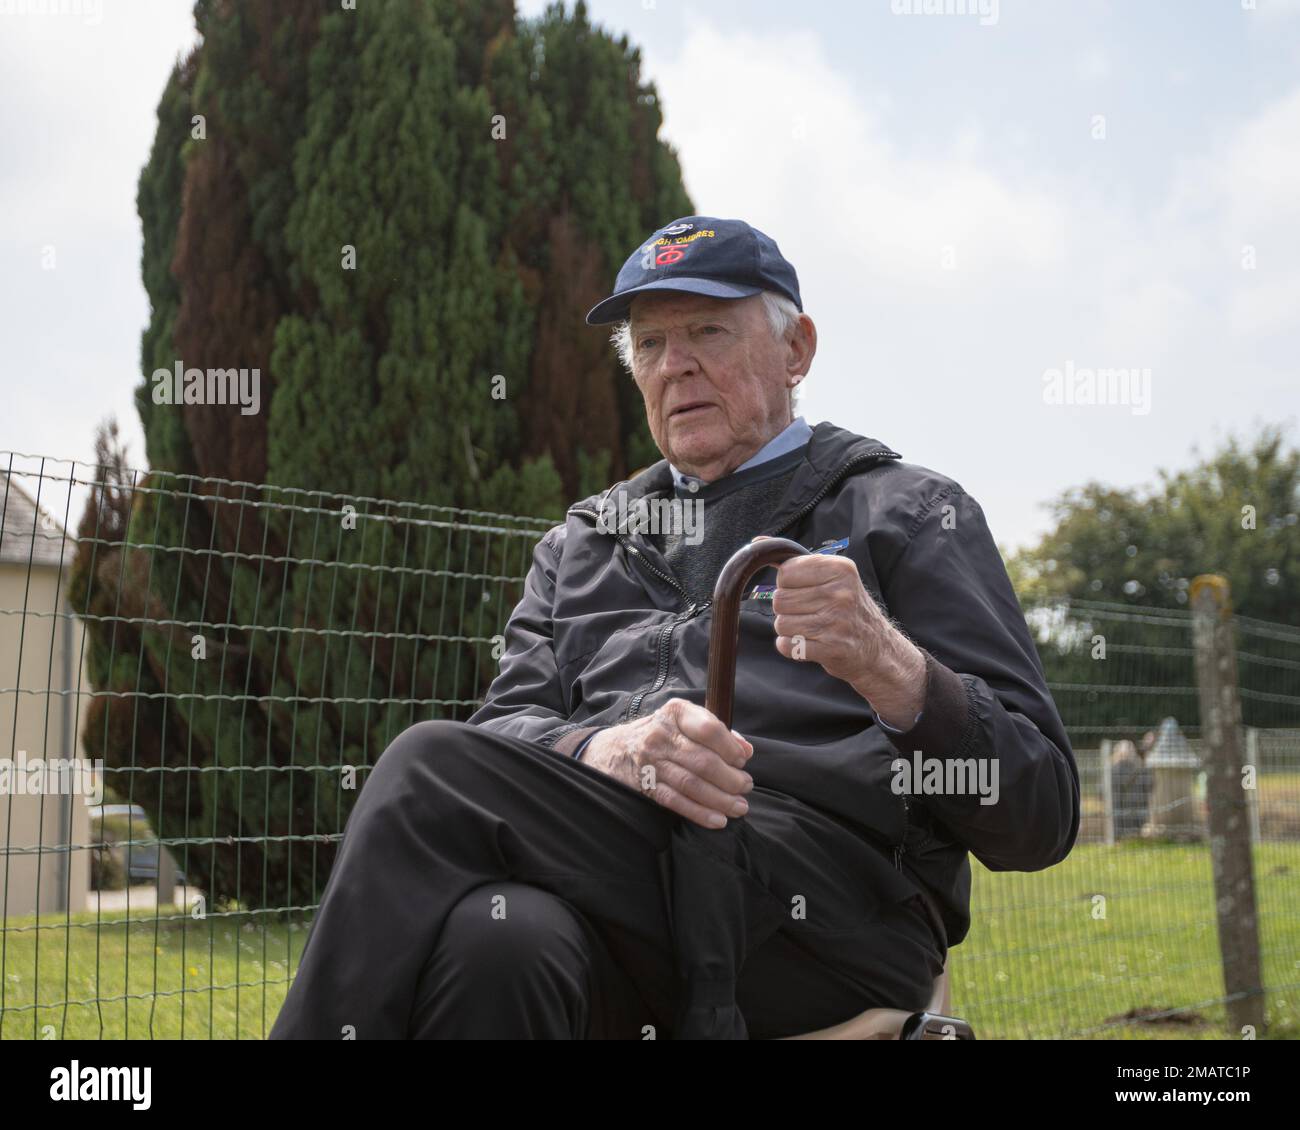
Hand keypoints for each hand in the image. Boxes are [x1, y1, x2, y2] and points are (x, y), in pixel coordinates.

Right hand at [579, 698, 754, 829]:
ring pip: (692, 784)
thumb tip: (746, 750)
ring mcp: (651, 762)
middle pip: (703, 761)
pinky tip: (718, 820)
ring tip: (739, 807)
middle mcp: (660, 735)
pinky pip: (676, 802)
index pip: (708, 729)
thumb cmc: (662, 733)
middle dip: (730, 779)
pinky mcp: (646, 785)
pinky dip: (699, 813)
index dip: (730, 748)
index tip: (742, 761)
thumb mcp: (685, 721)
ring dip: (720, 799)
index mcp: (675, 713)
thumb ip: (716, 732)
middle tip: (746, 787)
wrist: (616, 750)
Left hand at [753, 535, 925, 727]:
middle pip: (780, 599)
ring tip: (810, 629)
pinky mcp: (832, 648)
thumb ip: (795, 561)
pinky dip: (791, 647)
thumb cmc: (848, 608)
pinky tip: (808, 644)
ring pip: (781, 623)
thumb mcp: (832, 576)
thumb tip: (758, 542)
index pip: (786, 572)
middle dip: (787, 609)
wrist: (878, 648)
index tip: (805, 591)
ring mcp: (837, 622)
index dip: (788, 584)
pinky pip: (787, 645)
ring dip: (789, 629)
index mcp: (840, 569)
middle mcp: (841, 593)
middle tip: (809, 613)